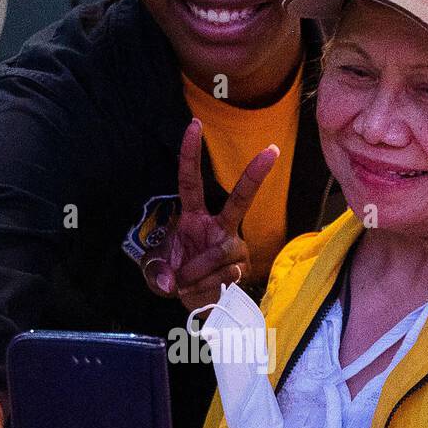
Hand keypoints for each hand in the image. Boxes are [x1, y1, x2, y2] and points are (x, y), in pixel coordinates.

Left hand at [141, 118, 276, 310]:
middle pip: (240, 199)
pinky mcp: (242, 268)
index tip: (195, 125)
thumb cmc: (175, 277)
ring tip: (184, 284)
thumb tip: (169, 282)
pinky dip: (205, 287)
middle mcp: (219, 226)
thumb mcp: (155, 273)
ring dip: (197, 272)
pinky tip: (199, 290)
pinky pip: (225, 276)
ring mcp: (233, 247)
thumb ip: (156, 273)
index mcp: (194, 217)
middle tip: (272, 150)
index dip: (191, 154)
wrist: (194, 302)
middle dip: (255, 175)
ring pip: (220, 254)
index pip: (190, 182)